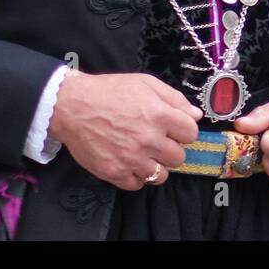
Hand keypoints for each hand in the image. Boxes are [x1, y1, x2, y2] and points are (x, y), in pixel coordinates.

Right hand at [48, 70, 201, 190]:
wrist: (73, 106)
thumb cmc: (110, 91)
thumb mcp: (146, 83)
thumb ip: (175, 99)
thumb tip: (196, 115)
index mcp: (160, 115)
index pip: (191, 134)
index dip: (183, 130)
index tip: (173, 128)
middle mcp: (149, 140)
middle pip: (179, 157)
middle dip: (171, 148)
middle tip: (157, 141)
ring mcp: (131, 159)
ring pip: (161, 175)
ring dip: (155, 165)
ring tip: (144, 154)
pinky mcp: (115, 173)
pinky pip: (138, 185)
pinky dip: (136, 176)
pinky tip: (129, 162)